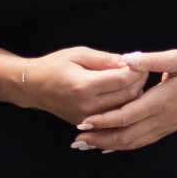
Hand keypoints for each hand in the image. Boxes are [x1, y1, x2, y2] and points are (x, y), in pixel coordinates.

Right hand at [22, 47, 147, 123]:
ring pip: (123, 109)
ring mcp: (87, 118)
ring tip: (136, 81)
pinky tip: (124, 94)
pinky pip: (112, 117)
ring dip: (134, 95)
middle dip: (139, 82)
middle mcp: (87, 105)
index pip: (122, 80)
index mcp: (84, 85)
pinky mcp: (86, 124)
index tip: (142, 62)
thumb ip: (105, 59)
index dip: (137, 70)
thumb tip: (129, 62)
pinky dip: (122, 105)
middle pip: (127, 96)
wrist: (32, 86)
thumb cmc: (54, 65)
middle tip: (144, 70)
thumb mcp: (79, 54)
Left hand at [72, 48, 176, 150]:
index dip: (104, 121)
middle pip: (125, 136)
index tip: (83, 122)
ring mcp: (164, 127)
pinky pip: (140, 142)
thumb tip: (126, 59)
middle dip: (98, 139)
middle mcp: (160, 119)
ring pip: (131, 142)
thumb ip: (151, 60)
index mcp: (161, 101)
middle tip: (76, 141)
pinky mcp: (166, 129)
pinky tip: (107, 147)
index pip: (127, 116)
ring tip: (85, 146)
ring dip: (107, 145)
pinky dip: (121, 146)